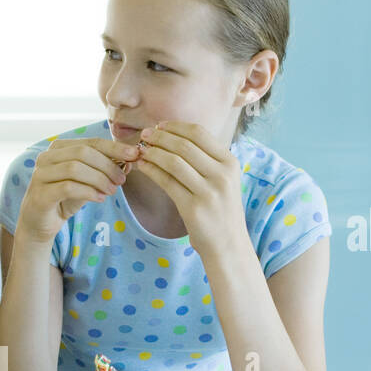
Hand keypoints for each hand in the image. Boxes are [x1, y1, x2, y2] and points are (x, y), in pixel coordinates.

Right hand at [17, 136, 139, 244]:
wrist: (40, 223)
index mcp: (58, 148)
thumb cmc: (64, 199)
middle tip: (122, 179)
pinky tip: (100, 198)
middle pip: (83, 152)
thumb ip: (103, 170)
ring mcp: (40, 175)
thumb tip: (130, 161)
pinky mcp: (40, 194)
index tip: (134, 154)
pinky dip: (88, 192)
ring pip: (75, 168)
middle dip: (107, 165)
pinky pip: (68, 187)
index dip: (114, 147)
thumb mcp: (87, 182)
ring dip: (99, 179)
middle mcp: (46, 157)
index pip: (90, 142)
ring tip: (112, 190)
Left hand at [135, 122, 247, 255]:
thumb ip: (206, 159)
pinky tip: (142, 167)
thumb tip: (175, 136)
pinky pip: (167, 182)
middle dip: (160, 137)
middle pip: (184, 145)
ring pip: (173, 162)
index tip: (159, 126)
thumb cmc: (220, 209)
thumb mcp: (223, 180)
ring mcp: (208, 192)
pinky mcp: (193, 208)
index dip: (176, 127)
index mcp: (230, 162)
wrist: (227, 244)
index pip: (199, 134)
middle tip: (144, 135)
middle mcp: (221, 175)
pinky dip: (151, 171)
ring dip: (153, 152)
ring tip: (140, 150)